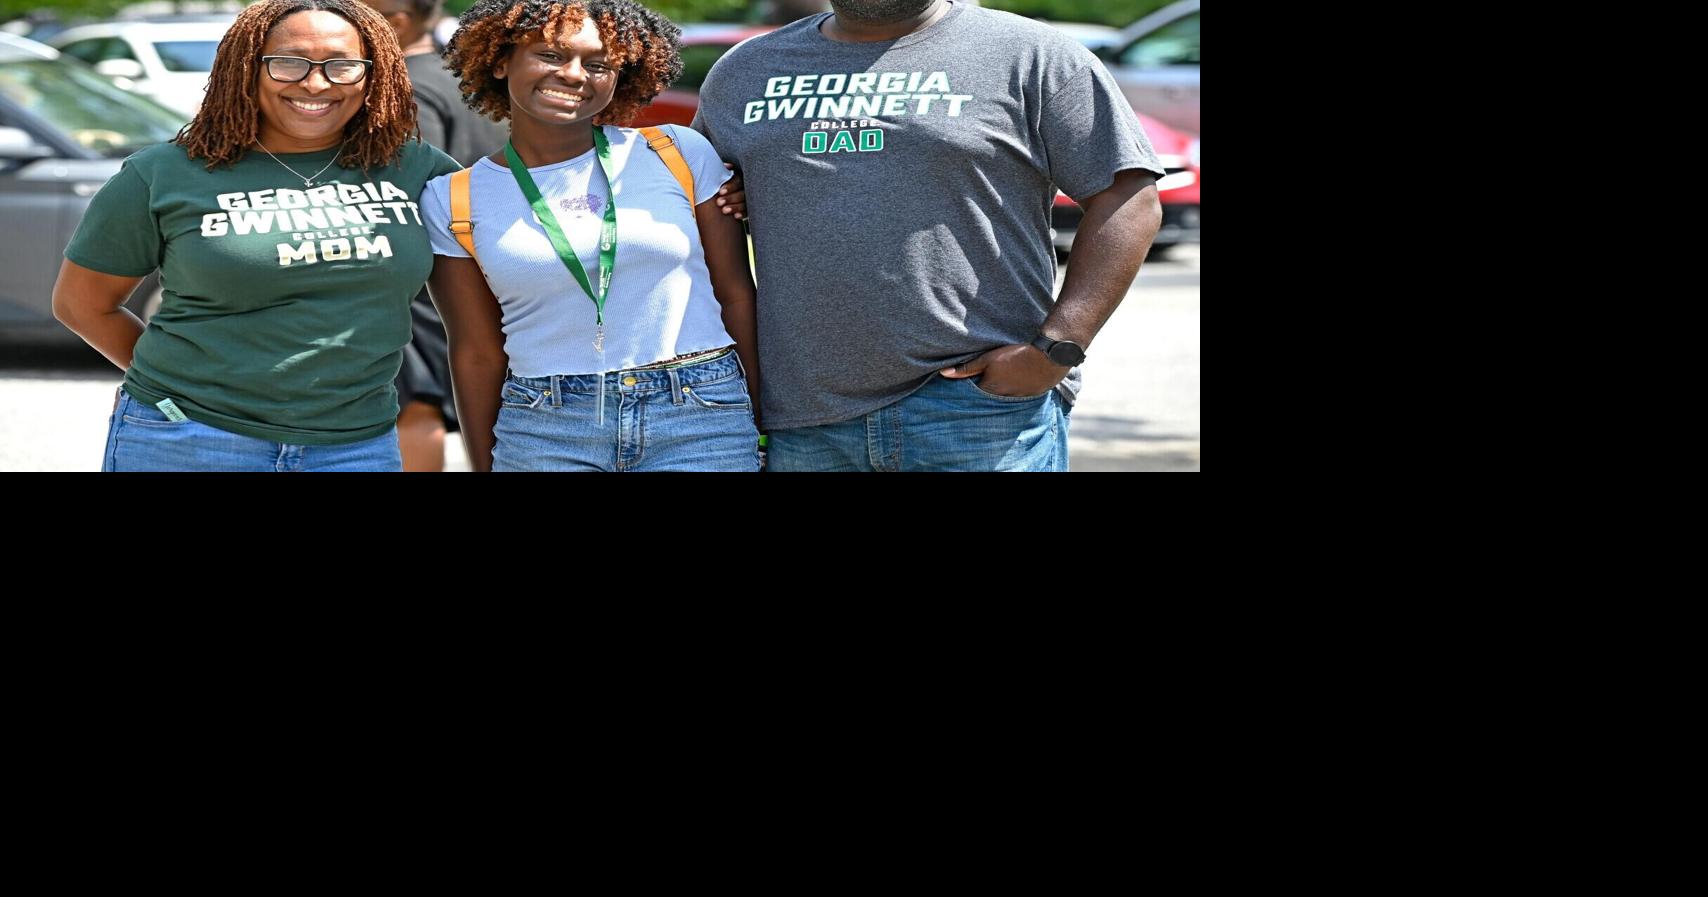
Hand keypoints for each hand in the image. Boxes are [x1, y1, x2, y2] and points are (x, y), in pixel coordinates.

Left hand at [716, 163, 745, 219]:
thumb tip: (722, 166)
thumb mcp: (716, 177)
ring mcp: (747, 198)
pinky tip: (736, 216)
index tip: (720, 191)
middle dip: (731, 197)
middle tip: (719, 202)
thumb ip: (717, 172)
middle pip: (742, 191)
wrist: (715, 199)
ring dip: (735, 206)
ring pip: (745, 202)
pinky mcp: (748, 209)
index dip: (730, 186)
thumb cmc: (714, 184)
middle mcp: (744, 187)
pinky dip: (742, 213)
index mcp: (737, 176)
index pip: (737, 180)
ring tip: (724, 210)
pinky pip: (748, 212)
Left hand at [939, 344, 1068, 396]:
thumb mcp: (988, 359)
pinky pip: (1012, 401)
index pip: (970, 396)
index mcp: (989, 391)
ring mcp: (1014, 402)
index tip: (959, 387)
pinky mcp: (1026, 400)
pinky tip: (1009, 387)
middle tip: (974, 389)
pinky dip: (1008, 396)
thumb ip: (967, 368)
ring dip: (994, 396)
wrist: (1048, 359)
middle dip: (978, 397)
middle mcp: (1000, 401)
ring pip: (998, 402)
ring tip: (994, 386)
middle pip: (984, 401)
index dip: (964, 391)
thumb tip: (943, 373)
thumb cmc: (1016, 356)